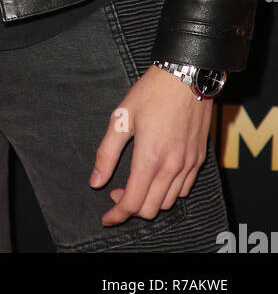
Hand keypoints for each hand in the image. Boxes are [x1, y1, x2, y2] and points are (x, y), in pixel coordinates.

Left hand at [89, 64, 212, 225]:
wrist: (186, 76)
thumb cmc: (151, 93)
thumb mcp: (121, 118)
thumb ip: (106, 153)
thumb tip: (95, 182)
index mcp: (149, 158)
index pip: (133, 202)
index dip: (117, 214)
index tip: (107, 218)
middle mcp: (172, 167)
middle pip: (151, 208)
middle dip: (131, 208)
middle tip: (116, 193)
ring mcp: (188, 164)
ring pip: (168, 202)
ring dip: (150, 201)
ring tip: (135, 184)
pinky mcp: (198, 159)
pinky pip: (184, 189)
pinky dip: (168, 192)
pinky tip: (157, 177)